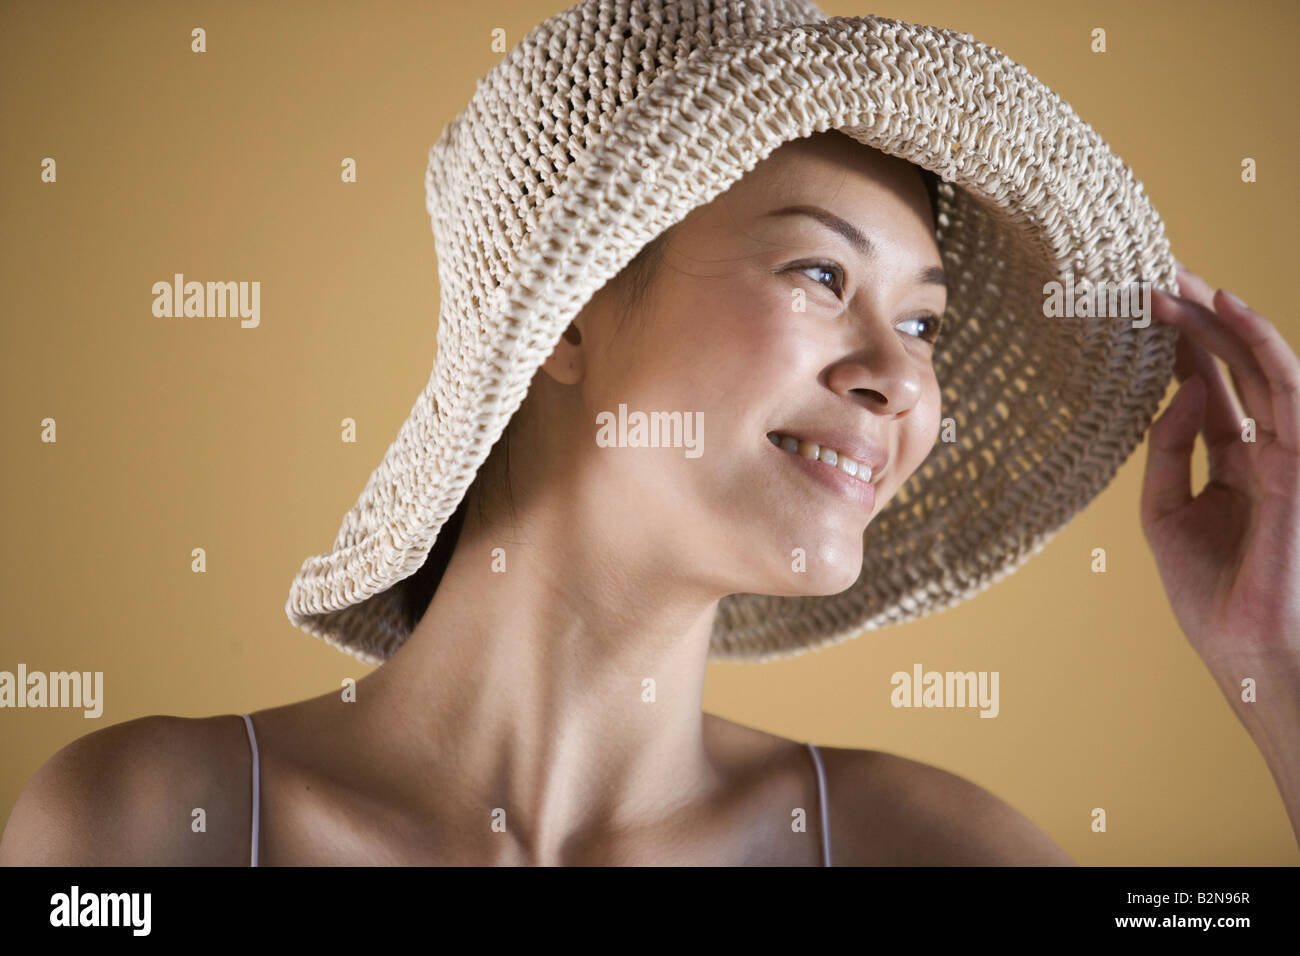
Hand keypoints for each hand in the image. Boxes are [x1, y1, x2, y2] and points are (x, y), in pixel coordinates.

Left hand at [1144, 267, 1299, 673]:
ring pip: (1258, 364)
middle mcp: (1266, 448)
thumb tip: (1185, 388)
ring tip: (1174, 278)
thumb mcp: (1168, 513)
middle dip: (1195, 320)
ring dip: (1217, 318)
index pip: (1212, 389)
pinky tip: (1225, 308)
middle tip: (1153, 274)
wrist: (1248, 651)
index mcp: (1235, 464)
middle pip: (1233, 368)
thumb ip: (1169, 449)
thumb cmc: (1213, 594)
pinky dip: (1258, 342)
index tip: (1141, 306)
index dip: (1180, 347)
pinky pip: (1284, 387)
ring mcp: (1289, 450)